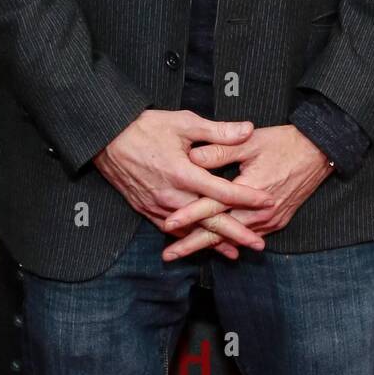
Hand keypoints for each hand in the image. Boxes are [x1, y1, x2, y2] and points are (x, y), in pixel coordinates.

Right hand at [94, 110, 277, 259]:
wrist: (106, 139)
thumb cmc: (145, 127)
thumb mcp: (183, 122)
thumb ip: (217, 131)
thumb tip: (247, 129)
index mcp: (183, 173)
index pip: (222, 191)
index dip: (247, 198)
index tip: (267, 202)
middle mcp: (172, 195)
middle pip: (210, 221)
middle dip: (237, 234)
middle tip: (259, 244)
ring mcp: (157, 206)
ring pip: (192, 230)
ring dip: (214, 242)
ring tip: (236, 252)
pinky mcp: (146, 210)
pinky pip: (171, 230)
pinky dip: (189, 239)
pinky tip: (200, 245)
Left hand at [158, 124, 332, 259]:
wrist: (319, 152)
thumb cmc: (284, 143)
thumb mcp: (250, 140)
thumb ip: (221, 149)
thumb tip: (192, 157)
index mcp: (251, 189)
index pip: (214, 205)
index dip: (190, 214)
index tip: (168, 223)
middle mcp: (260, 211)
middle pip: (220, 231)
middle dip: (192, 244)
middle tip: (169, 254)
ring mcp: (270, 220)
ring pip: (234, 237)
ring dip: (209, 245)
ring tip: (184, 251)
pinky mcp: (277, 222)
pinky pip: (249, 235)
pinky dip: (230, 242)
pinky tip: (216, 246)